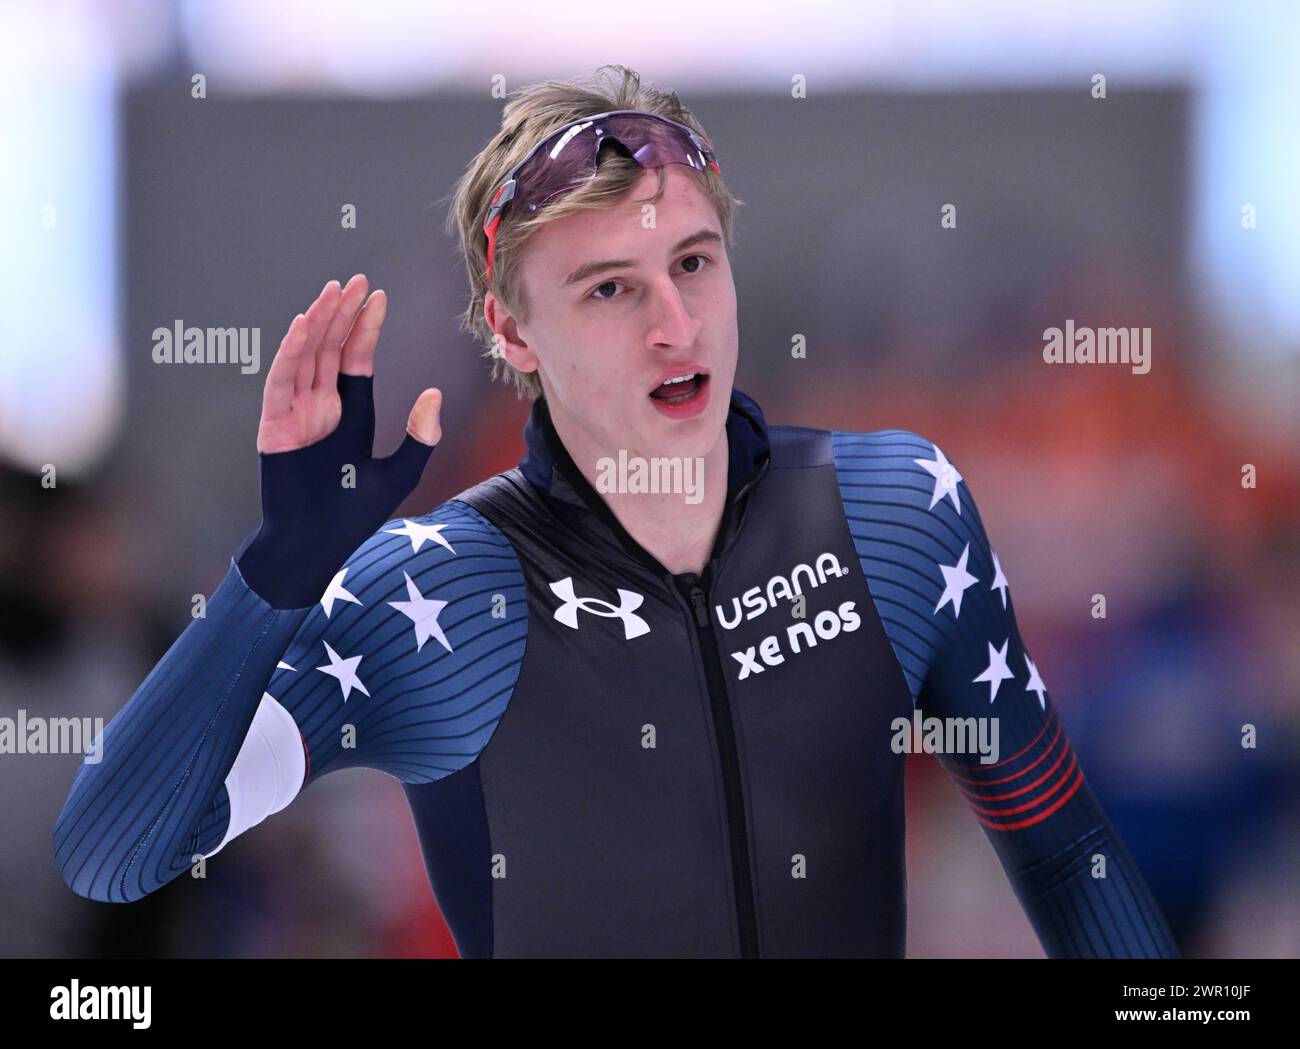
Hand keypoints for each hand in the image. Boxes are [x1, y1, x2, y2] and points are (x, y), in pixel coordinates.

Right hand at [235, 274, 444, 608]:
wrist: (317, 546)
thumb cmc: (352, 516)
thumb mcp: (398, 473)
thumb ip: (420, 437)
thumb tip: (434, 394)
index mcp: (349, 414)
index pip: (355, 358)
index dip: (365, 327)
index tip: (377, 296)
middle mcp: (320, 407)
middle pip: (330, 349)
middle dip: (342, 314)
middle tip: (356, 280)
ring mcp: (295, 413)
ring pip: (306, 356)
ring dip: (318, 323)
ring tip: (333, 292)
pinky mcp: (275, 426)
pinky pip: (281, 382)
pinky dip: (290, 353)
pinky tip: (301, 327)